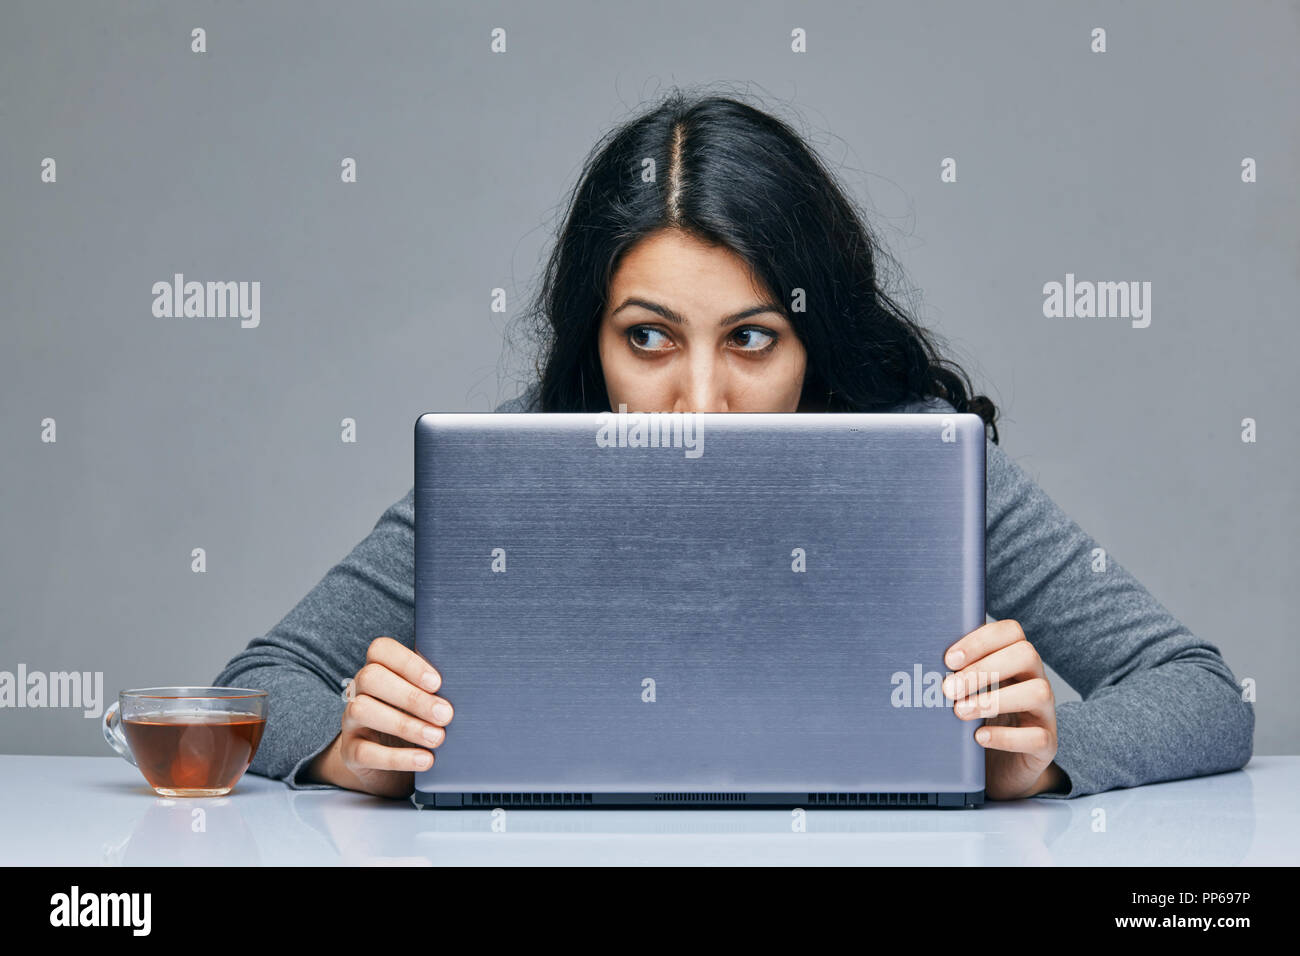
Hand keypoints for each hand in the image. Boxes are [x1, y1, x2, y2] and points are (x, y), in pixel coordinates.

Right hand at [306, 636, 453, 797]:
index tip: (437, 683)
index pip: (381, 650)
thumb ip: (437, 686)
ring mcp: (350, 721)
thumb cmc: (418, 720)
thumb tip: (467, 680)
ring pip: (362, 710)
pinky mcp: (350, 752)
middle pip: (371, 678)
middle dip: (411, 696)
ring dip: (405, 724)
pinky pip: (365, 752)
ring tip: (437, 738)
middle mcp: (359, 690)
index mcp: (379, 669)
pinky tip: (425, 760)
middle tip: (445, 714)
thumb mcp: (427, 698)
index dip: (408, 663)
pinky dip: (398, 758)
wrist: (395, 767)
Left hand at [942, 619, 1063, 799]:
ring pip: (1038, 692)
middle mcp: (1035, 680)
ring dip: (994, 699)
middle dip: (983, 669)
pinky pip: (1038, 737)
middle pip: (1026, 654)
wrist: (998, 766)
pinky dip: (1006, 737)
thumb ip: (954, 674)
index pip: (1011, 632)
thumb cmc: (977, 719)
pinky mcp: (1046, 743)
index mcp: (1016, 660)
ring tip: (960, 712)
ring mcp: (1045, 712)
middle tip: (949, 689)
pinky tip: (979, 738)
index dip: (980, 640)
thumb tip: (919, 663)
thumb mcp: (966, 692)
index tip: (949, 660)